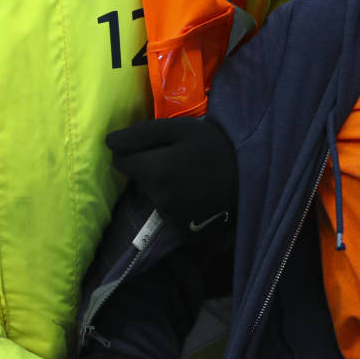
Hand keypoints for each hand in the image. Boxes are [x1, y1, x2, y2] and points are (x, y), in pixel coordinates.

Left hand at [106, 117, 235, 233]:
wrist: (251, 176)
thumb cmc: (215, 147)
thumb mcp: (181, 129)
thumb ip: (141, 133)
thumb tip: (108, 142)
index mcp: (154, 170)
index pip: (121, 160)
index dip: (136, 151)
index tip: (157, 147)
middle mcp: (157, 197)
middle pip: (138, 179)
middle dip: (150, 168)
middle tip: (179, 159)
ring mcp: (169, 216)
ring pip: (152, 195)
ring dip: (164, 186)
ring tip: (189, 176)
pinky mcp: (181, 229)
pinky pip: (167, 211)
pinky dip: (176, 203)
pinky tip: (194, 194)